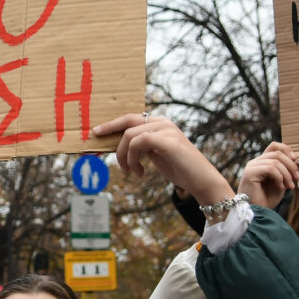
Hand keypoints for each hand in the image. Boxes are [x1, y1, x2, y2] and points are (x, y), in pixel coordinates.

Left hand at [93, 115, 232, 211]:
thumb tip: (122, 146)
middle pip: (128, 121)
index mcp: (159, 124)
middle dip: (109, 131)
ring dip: (124, 156)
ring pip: (130, 135)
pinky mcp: (167, 140)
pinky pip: (139, 142)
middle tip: (97, 146)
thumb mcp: (156, 155)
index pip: (131, 118)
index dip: (112, 125)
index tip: (96, 133)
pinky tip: (139, 172)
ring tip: (131, 172)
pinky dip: (133, 158)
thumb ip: (143, 147)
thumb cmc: (180, 169)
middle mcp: (162, 122)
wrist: (201, 180)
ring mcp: (166, 130)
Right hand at [238, 142, 298, 207]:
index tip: (296, 160)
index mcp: (261, 162)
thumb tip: (297, 160)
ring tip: (290, 186)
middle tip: (297, 178)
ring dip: (287, 174)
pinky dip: (279, 177)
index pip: (274, 146)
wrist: (256, 213)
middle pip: (277, 153)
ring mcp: (252, 166)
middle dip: (291, 165)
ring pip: (275, 161)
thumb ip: (286, 170)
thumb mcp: (281, 182)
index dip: (287, 149)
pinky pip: (270, 168)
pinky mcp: (250, 173)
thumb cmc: (267, 199)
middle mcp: (255, 162)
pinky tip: (281, 187)